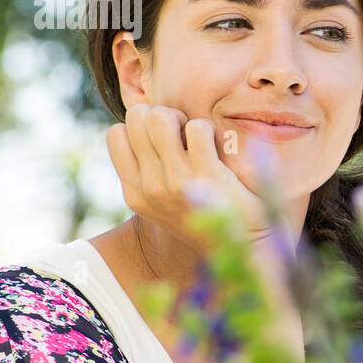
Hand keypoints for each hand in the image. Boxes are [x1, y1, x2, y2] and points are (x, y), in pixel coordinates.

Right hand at [106, 103, 281, 257]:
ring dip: (183, 118)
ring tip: (198, 137)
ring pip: (161, 117)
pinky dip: (209, 129)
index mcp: (135, 193)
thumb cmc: (208, 214)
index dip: (141, 127)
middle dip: (162, 114)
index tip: (163, 140)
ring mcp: (175, 183)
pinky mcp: (206, 176)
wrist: (246, 247)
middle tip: (183, 134)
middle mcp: (149, 188)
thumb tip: (146, 118)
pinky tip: (217, 146)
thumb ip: (150, 167)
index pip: (116, 134)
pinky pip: (197, 128)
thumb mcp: (166, 199)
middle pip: (138, 117)